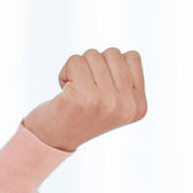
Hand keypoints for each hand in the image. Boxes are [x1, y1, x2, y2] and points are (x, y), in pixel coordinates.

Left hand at [22, 48, 146, 152]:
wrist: (53, 139)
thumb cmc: (83, 112)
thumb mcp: (116, 100)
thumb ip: (126, 78)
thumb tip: (131, 55)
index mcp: (139, 106)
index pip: (132, 57)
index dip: (112, 65)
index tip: (102, 88)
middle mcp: (126, 106)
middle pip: (113, 53)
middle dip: (94, 65)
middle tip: (86, 90)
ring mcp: (106, 102)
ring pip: (92, 54)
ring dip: (78, 69)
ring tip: (75, 91)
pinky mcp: (82, 97)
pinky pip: (74, 61)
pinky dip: (64, 73)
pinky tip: (65, 93)